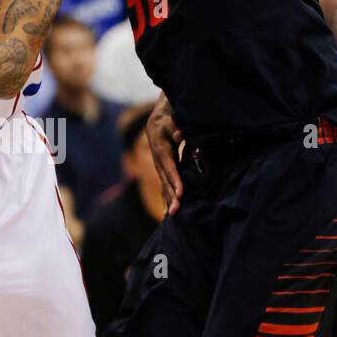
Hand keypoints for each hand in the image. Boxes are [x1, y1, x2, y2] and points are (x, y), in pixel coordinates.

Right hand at [146, 94, 183, 214]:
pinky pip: (163, 187)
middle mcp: (158, 162)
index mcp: (161, 149)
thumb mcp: (171, 120)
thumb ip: (175, 127)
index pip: (169, 167)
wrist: (156, 124)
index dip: (174, 180)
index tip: (180, 193)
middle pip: (165, 181)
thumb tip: (179, 135)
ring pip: (163, 186)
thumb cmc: (168, 121)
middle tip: (176, 211)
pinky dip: (166, 200)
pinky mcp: (162, 172)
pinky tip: (168, 213)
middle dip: (171, 196)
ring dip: (168, 201)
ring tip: (172, 216)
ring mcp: (159, 168)